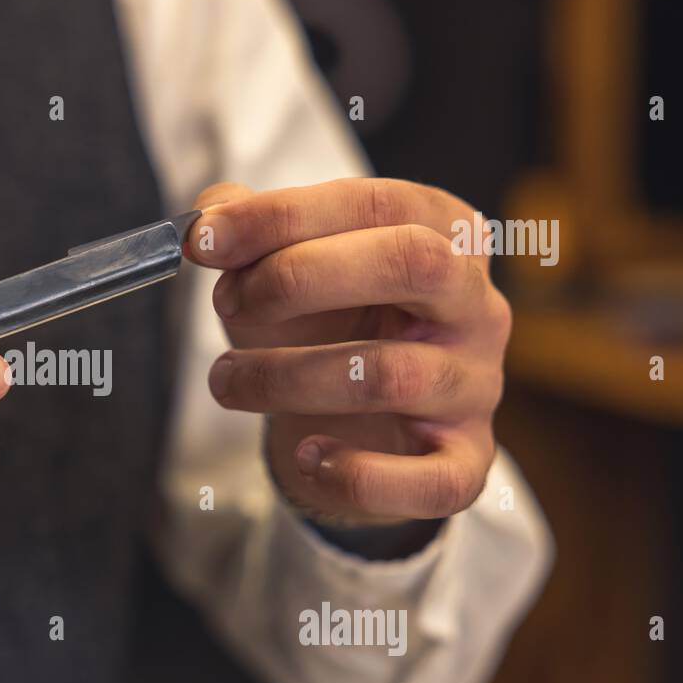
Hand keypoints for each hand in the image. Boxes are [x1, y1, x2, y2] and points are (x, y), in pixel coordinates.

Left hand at [186, 178, 511, 525]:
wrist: (359, 424)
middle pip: (412, 263)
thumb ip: (252, 231)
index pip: (375, 203)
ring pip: (391, 373)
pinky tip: (308, 456)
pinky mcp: (465, 461)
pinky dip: (359, 475)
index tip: (205, 239)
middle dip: (300, 277)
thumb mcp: (284, 268)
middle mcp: (475, 304)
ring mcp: (477, 385)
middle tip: (228, 302)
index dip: (283, 216)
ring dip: (285, 377)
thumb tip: (211, 214)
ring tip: (225, 380)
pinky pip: (430, 480)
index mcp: (442, 234)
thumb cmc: (327, 328)